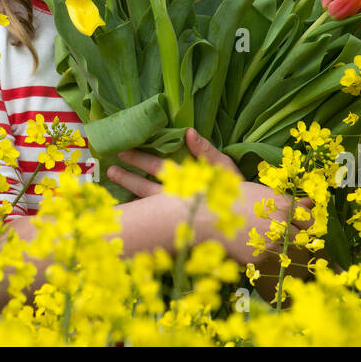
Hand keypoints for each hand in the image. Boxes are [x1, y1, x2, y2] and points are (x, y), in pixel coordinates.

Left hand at [108, 128, 315, 268]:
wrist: (248, 225)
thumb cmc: (237, 192)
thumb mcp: (225, 168)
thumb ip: (206, 150)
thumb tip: (189, 132)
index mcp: (186, 179)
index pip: (156, 166)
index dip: (138, 158)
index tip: (122, 151)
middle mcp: (176, 199)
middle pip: (145, 186)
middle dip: (127, 177)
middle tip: (112, 169)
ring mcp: (175, 216)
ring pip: (146, 204)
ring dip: (130, 195)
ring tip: (116, 186)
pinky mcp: (177, 230)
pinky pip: (153, 224)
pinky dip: (141, 219)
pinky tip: (131, 216)